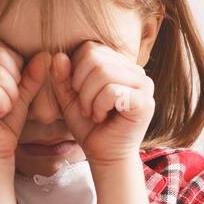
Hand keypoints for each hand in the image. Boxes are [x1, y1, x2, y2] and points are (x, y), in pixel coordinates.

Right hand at [0, 39, 51, 163]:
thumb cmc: (4, 125)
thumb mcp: (20, 95)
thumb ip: (30, 75)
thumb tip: (46, 54)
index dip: (14, 68)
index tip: (7, 92)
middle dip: (13, 81)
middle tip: (5, 103)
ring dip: (10, 95)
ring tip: (0, 111)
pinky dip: (5, 106)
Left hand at [50, 40, 154, 165]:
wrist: (105, 155)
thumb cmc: (89, 126)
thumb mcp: (69, 98)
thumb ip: (62, 76)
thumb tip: (58, 56)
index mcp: (120, 64)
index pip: (90, 48)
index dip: (75, 71)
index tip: (78, 94)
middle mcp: (136, 71)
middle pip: (95, 58)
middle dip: (81, 85)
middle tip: (84, 107)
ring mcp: (144, 85)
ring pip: (103, 72)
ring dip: (89, 98)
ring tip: (92, 113)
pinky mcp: (145, 102)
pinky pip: (112, 91)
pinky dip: (99, 106)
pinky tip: (102, 117)